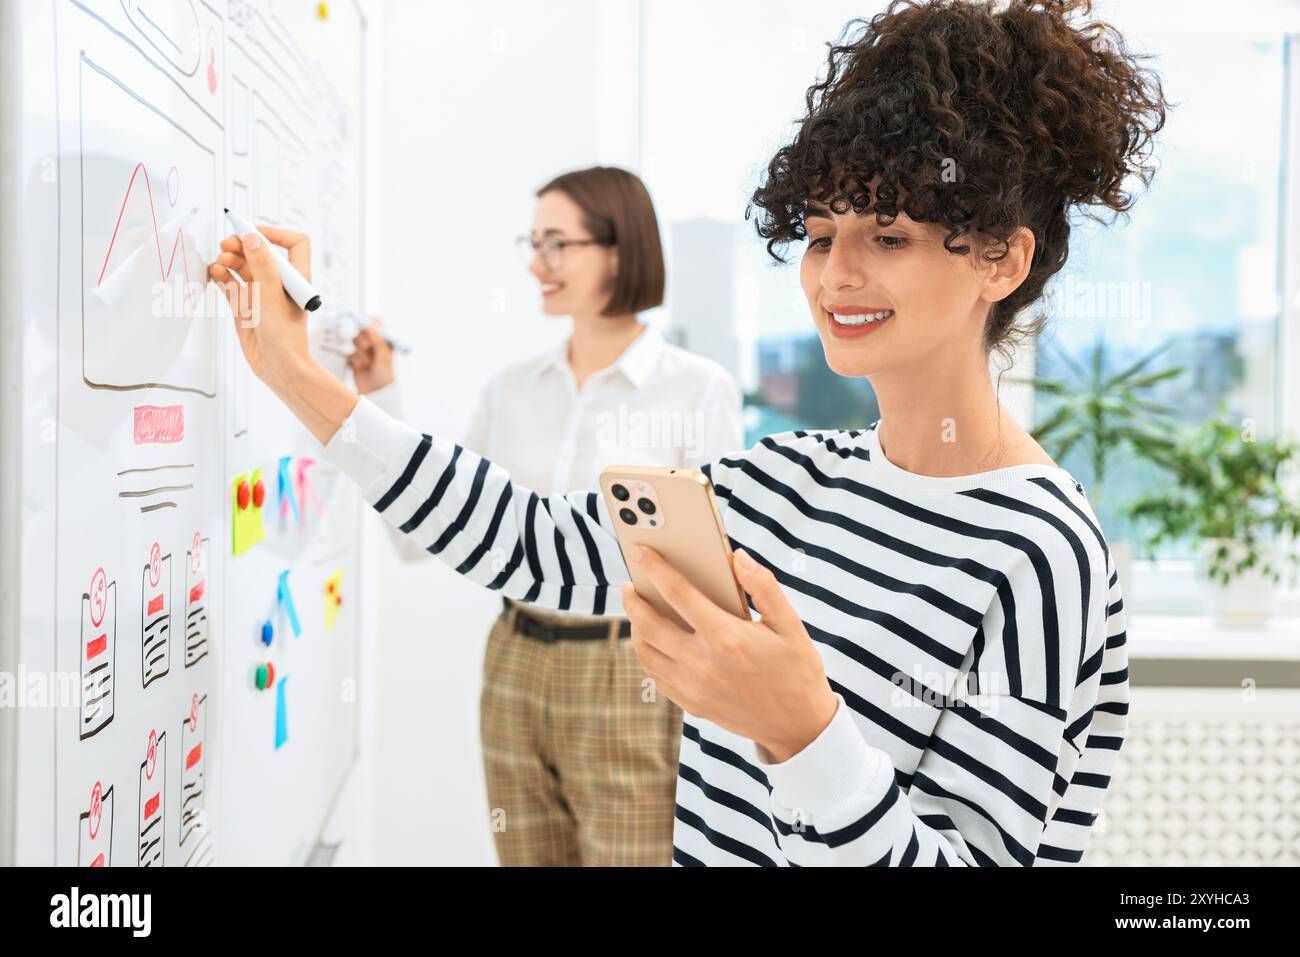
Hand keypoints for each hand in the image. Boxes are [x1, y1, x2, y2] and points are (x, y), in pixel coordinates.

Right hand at [207, 226, 313, 393]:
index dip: (275, 233)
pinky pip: (230, 284)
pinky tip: (213, 273)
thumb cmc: (284, 336)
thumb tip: (252, 237)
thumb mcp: (271, 295)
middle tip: (226, 246)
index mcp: (295, 277)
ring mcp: (260, 294)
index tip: (252, 234)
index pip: (294, 243)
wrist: (278, 368)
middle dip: (242, 246)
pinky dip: (221, 276)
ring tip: (219, 263)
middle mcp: (278, 283)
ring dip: (228, 260)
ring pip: (242, 267)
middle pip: (259, 252)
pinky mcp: (244, 306)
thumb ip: (262, 265)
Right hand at [348, 317, 395, 393]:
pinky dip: (355, 360)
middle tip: (366, 347)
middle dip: (363, 338)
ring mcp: (364, 351)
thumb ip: (378, 341)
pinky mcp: (354, 359)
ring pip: (355, 341)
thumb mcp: (384, 358)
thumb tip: (370, 325)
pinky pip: (350, 353)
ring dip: (360, 352)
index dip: (370, 322)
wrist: (375, 395)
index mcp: (385, 341)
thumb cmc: (385, 377)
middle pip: (363, 330)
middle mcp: (374, 344)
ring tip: (367, 364)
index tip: (366, 325)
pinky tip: (360, 368)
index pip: (377, 324)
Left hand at [620, 546, 838, 762]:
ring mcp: (694, 688)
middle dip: (633, 600)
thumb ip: (763, 586)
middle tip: (628, 585)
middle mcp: (703, 663)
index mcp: (726, 637)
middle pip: (649, 625)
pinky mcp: (692, 705)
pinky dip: (648, 655)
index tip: (640, 552)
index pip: (679, 594)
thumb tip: (738, 557)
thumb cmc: (797, 670)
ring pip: (646, 653)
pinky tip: (652, 642)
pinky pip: (656, 676)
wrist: (799, 726)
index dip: (656, 569)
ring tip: (637, 611)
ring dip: (635, 628)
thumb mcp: (790, 624)